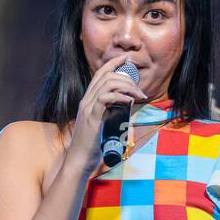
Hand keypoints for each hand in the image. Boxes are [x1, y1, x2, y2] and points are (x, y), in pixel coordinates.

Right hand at [65, 53, 147, 175]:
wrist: (79, 160)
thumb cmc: (92, 146)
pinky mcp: (92, 119)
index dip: (112, 64)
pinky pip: (105, 99)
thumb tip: (128, 104)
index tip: (126, 59)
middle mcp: (86, 101)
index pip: (99, 75)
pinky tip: (129, 101)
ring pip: (106, 84)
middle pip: (105, 76)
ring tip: (138, 96)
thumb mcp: (103, 124)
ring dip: (126, 86)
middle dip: (126, 77)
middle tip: (140, 90)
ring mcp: (87, 109)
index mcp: (88, 101)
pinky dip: (119, 96)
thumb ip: (112, 112)